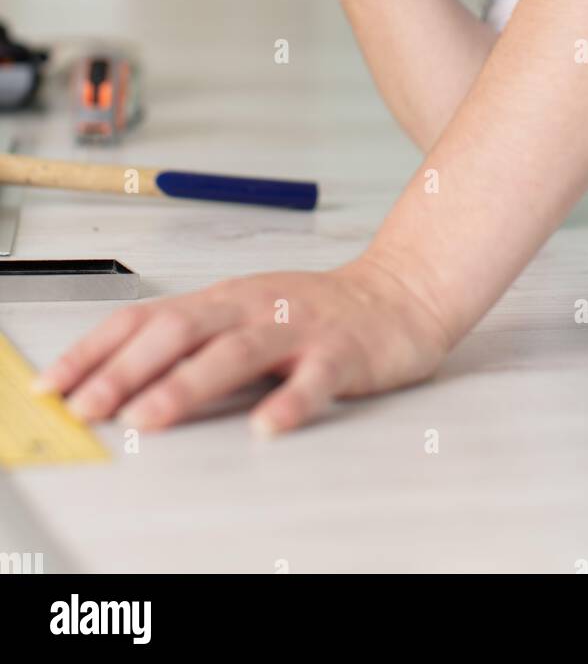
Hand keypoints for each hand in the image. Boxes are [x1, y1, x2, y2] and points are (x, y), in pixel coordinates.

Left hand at [32, 259, 452, 434]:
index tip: (55, 386)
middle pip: (181, 330)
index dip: (96, 350)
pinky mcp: (341, 353)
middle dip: (127, 369)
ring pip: (236, 353)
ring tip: (152, 416)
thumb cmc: (311, 312)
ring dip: (188, 384)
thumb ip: (191, 341)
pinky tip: (267, 427)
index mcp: (222, 300)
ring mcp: (296, 328)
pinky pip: (313, 379)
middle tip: (89, 407)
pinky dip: (289, 402)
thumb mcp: (242, 314)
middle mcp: (251, 307)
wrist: (398, 293)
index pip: (145, 318)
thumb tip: (116, 381)